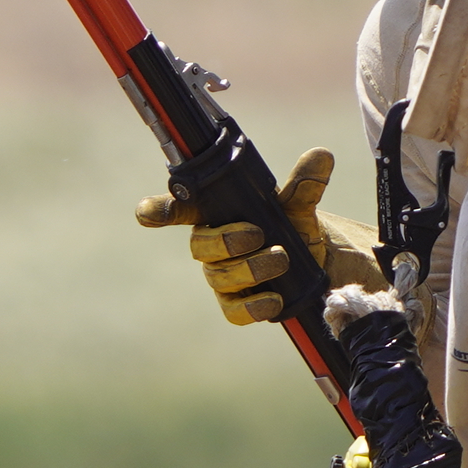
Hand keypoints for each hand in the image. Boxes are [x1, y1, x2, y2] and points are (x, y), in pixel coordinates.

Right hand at [139, 146, 375, 328]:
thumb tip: (321, 156)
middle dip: (225, 240)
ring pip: (219, 277)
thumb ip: (303, 184)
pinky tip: (274, 298)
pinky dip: (254, 305)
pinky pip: (234, 311)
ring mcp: (223, 276)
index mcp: (216, 213)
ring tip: (281, 258)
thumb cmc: (292, 225)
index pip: (179, 209)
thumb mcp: (298, 205)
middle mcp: (213, 245)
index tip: (147, 213)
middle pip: (199, 246)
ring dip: (250, 268)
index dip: (158, 210)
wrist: (315, 262)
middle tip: (257, 234)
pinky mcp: (237, 304)